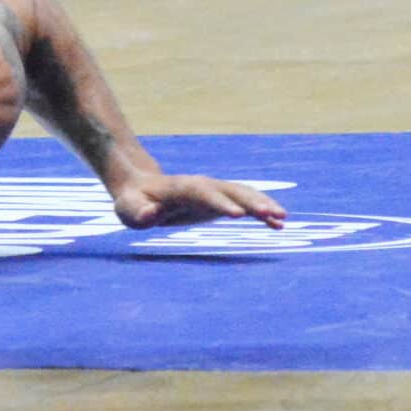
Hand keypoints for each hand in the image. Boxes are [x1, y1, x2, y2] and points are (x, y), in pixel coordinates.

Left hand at [113, 174, 288, 230]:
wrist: (141, 188)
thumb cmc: (133, 202)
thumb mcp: (127, 209)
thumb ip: (138, 212)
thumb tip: (150, 215)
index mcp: (181, 188)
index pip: (203, 193)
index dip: (221, 203)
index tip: (239, 216)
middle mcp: (202, 186)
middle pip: (230, 191)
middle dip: (252, 202)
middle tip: (274, 215)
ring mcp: (213, 191)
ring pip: (242, 194)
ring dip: (262, 204)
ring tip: (283, 218)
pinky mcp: (219, 201)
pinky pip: (244, 204)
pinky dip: (260, 212)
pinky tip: (278, 224)